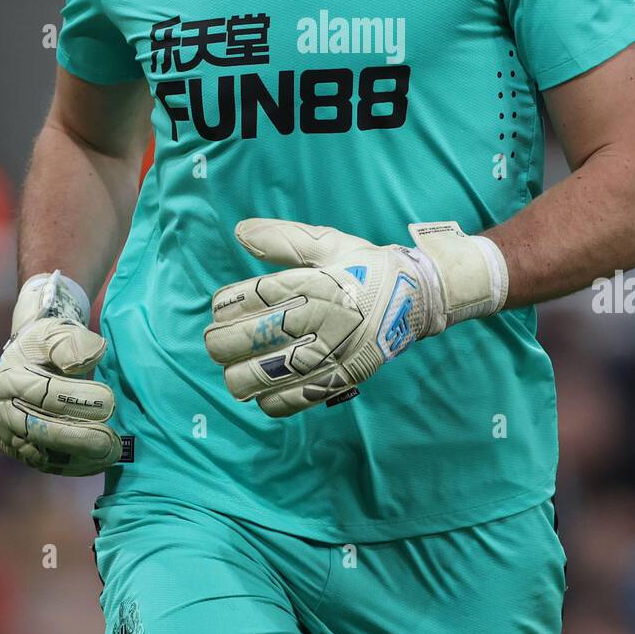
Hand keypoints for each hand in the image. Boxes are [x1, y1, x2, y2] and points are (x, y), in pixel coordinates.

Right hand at [0, 270, 122, 474]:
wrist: (31, 359)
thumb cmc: (46, 344)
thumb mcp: (55, 332)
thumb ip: (72, 341)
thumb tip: (93, 354)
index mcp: (6, 378)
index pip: (42, 393)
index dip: (75, 398)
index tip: (109, 401)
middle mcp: (1, 410)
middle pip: (38, 428)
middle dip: (76, 436)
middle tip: (109, 439)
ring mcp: (8, 434)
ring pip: (41, 452)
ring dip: (77, 457)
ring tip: (111, 453)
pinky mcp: (21, 450)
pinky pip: (46, 464)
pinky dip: (73, 466)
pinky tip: (100, 463)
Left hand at [205, 218, 508, 418]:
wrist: (416, 299)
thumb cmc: (365, 268)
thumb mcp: (328, 243)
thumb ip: (283, 239)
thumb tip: (239, 231)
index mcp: (314, 283)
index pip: (251, 297)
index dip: (224, 305)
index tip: (219, 308)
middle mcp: (320, 320)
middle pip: (248, 339)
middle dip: (220, 342)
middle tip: (218, 339)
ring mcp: (330, 355)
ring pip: (259, 378)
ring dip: (236, 375)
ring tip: (234, 367)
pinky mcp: (339, 381)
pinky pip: (287, 402)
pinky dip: (265, 399)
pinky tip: (262, 388)